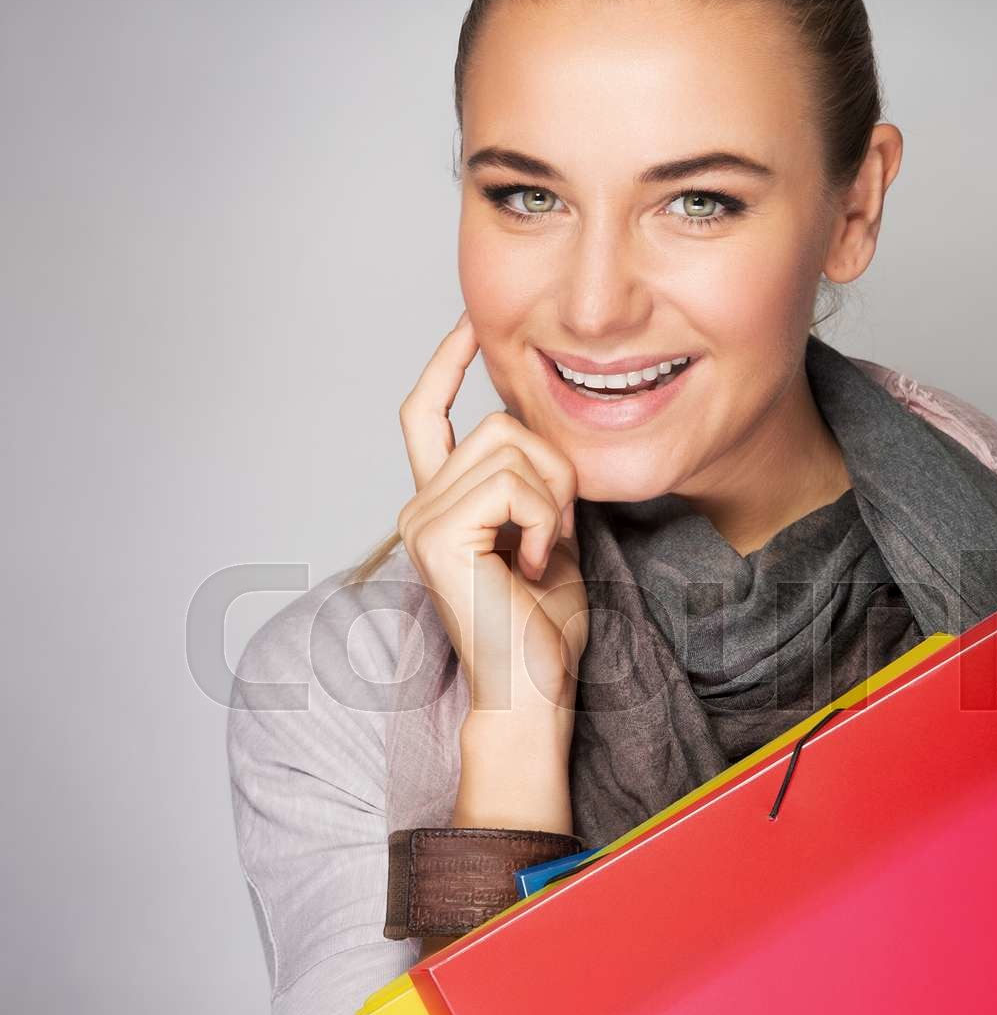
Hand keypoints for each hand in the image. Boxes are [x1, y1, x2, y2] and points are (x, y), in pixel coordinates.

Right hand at [397, 312, 589, 731]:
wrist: (533, 691)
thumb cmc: (544, 630)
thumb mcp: (552, 538)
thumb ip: (539, 488)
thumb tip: (548, 435)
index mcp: (441, 505)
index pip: (426, 414)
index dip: (445, 363)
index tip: (470, 323)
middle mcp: (419, 506)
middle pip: (500, 424)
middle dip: (555, 469)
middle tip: (559, 534)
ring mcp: (422, 519)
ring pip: (511, 446)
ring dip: (553, 497)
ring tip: (546, 554)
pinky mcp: (438, 535)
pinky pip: (513, 484)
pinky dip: (545, 521)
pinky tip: (537, 566)